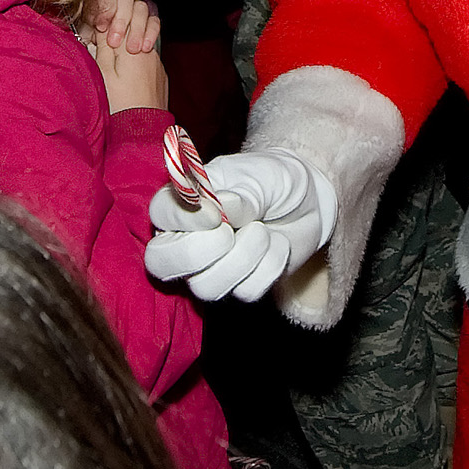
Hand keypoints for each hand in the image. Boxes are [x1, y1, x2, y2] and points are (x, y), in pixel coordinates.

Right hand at [90, 0, 167, 112]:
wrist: (143, 131)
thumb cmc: (119, 104)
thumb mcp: (102, 72)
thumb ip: (102, 45)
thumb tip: (101, 26)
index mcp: (133, 43)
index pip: (125, 7)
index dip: (109, 13)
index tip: (99, 29)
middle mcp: (148, 48)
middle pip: (139, 11)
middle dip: (123, 18)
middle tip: (110, 40)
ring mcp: (157, 60)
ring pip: (143, 33)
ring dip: (130, 36)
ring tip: (118, 56)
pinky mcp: (160, 72)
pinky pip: (148, 53)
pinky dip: (136, 54)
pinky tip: (127, 73)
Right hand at [146, 148, 333, 301]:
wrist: (309, 202)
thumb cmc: (273, 180)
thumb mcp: (259, 177)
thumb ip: (239, 194)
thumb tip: (218, 208)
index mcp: (181, 202)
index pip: (159, 214)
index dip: (182, 219)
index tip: (214, 213)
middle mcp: (185, 239)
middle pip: (161, 264)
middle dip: (199, 253)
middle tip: (229, 233)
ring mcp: (208, 268)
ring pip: (205, 287)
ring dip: (244, 258)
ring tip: (263, 232)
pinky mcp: (238, 286)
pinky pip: (245, 291)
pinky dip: (269, 266)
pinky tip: (275, 245)